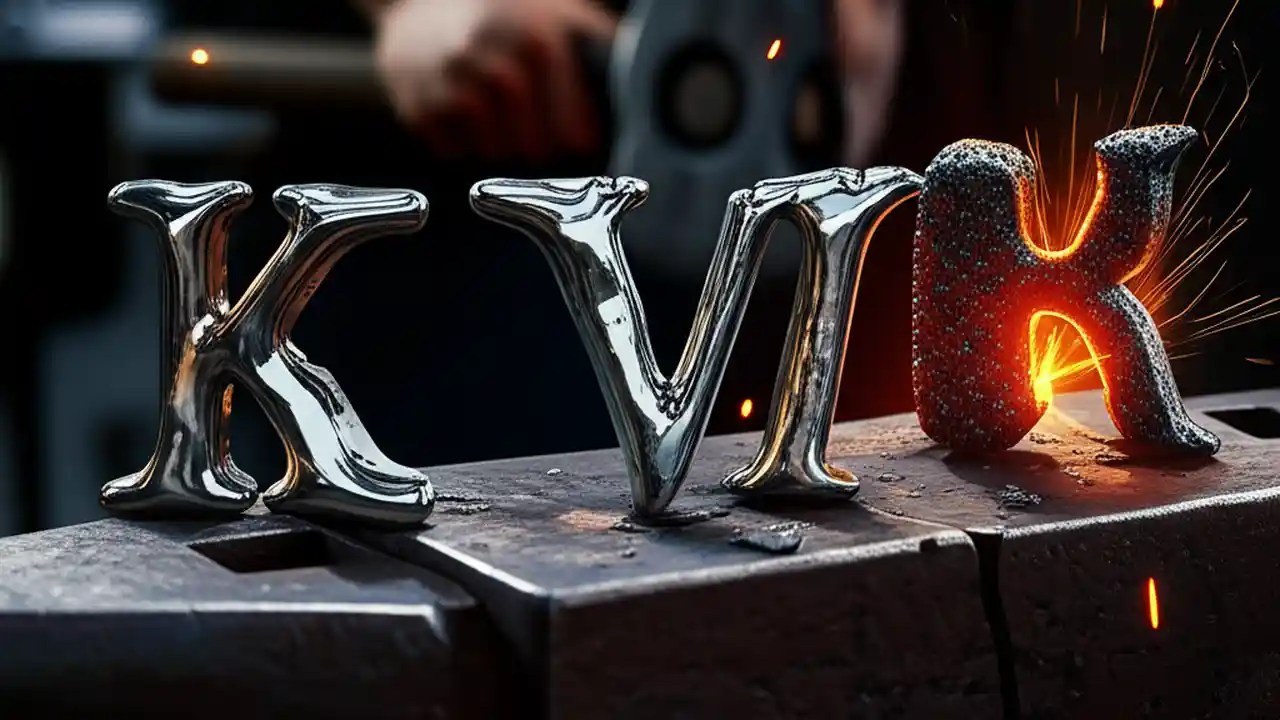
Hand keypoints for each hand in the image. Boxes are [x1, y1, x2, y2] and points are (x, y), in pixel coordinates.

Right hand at [372, 0, 616, 160]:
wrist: (420, 1)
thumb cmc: (505, 12)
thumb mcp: (560, 15)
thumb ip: (600, 50)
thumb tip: (653, 92)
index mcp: (542, 45)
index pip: (575, 132)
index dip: (578, 140)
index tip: (578, 141)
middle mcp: (499, 69)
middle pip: (537, 152)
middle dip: (539, 145)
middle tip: (531, 123)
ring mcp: (456, 90)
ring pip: (498, 157)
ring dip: (501, 144)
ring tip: (496, 111)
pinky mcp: (421, 110)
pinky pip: (458, 154)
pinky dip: (463, 143)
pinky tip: (464, 112)